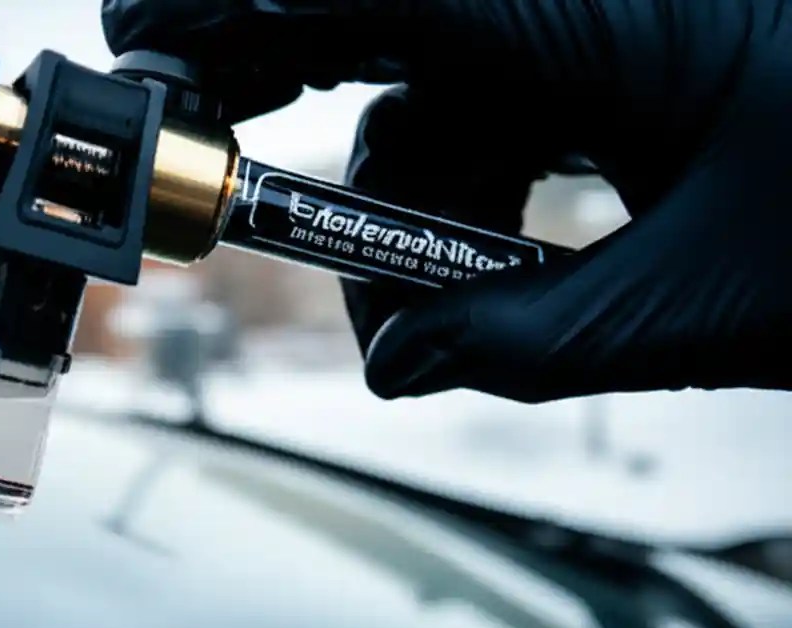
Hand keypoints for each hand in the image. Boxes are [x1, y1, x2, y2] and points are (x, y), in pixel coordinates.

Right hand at [106, 0, 791, 402]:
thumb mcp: (704, 300)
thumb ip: (528, 342)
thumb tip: (401, 365)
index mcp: (599, 15)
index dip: (240, 12)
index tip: (148, 46)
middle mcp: (574, 11)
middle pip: (373, 22)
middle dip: (272, 74)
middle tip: (188, 117)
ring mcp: (582, 43)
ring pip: (426, 107)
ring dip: (402, 212)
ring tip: (438, 314)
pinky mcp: (594, 82)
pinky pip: (482, 132)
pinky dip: (461, 211)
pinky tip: (495, 275)